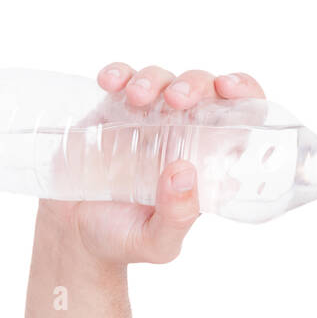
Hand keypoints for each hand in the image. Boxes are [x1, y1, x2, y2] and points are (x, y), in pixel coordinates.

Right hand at [44, 64, 267, 264]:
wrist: (73, 237)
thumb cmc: (122, 241)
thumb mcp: (156, 243)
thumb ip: (176, 217)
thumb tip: (184, 172)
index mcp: (206, 163)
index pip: (239, 119)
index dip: (243, 94)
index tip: (228, 88)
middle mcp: (182, 136)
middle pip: (202, 91)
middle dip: (195, 85)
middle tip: (177, 100)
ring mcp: (147, 121)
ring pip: (163, 80)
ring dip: (154, 80)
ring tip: (137, 98)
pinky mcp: (112, 113)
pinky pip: (121, 81)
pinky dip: (118, 74)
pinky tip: (109, 83)